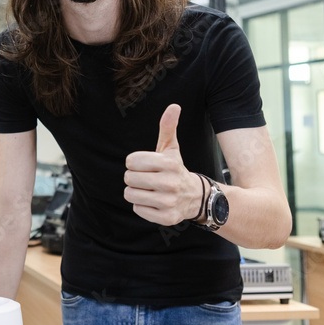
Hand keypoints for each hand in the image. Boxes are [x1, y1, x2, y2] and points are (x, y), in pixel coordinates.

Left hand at [123, 104, 202, 225]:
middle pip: (128, 178)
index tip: (146, 165)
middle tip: (148, 179)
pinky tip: (154, 202)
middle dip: (134, 177)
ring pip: (130, 194)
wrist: (195, 198)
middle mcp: (170, 183)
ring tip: (150, 190)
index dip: (135, 163)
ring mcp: (168, 202)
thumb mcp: (171, 149)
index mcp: (168, 163)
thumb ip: (168, 127)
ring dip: (136, 192)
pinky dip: (142, 206)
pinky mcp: (165, 218)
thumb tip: (174, 106)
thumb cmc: (175, 169)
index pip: (130, 161)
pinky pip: (137, 209)